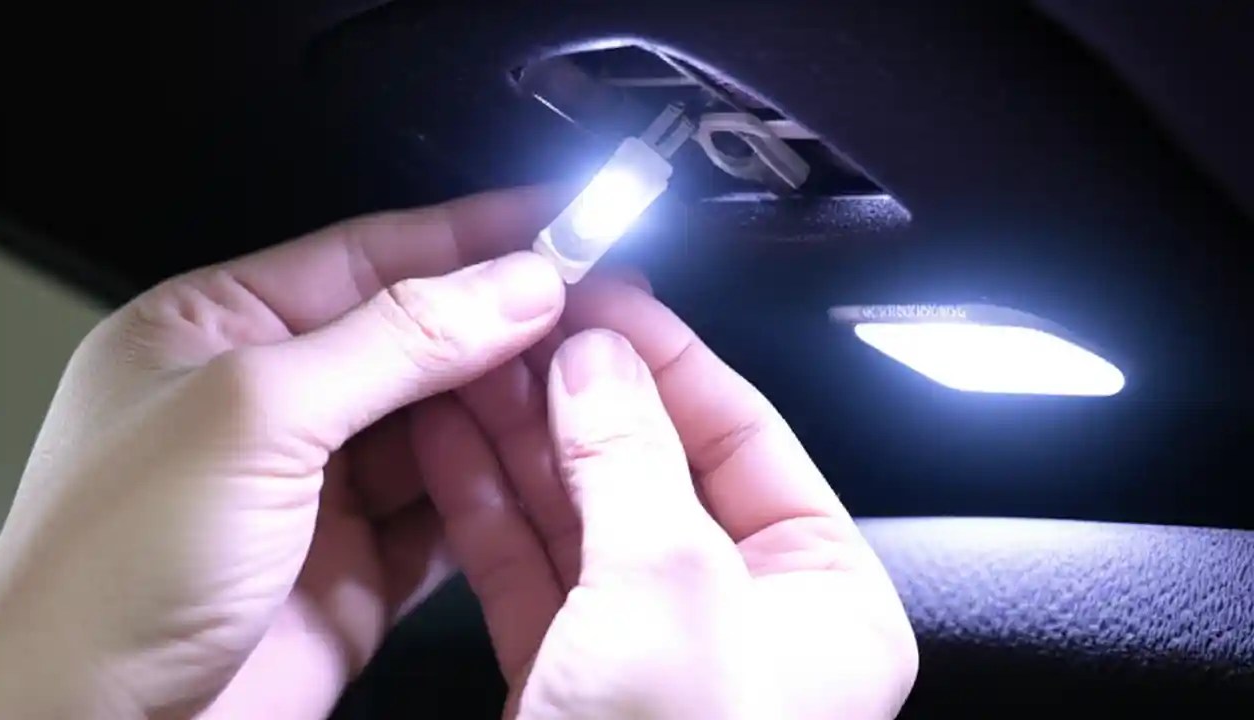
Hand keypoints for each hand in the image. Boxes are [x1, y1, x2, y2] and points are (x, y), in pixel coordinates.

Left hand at [0, 189, 565, 717]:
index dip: (473, 235)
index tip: (562, 219)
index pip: (370, 256)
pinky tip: (546, 460)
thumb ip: (397, 341)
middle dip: (506, 318)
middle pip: (416, 337)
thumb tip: (513, 283)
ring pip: (443, 423)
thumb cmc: (112, 568)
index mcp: (219, 331)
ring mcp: (319, 487)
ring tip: (589, 372)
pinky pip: (450, 508)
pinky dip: (500, 486)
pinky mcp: (360, 564)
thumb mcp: (255, 416)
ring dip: (511, 401)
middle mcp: (273, 402)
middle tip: (599, 298)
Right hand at [418, 278, 917, 718]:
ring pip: (584, 515)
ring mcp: (652, 651)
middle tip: (518, 321)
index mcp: (820, 593)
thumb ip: (633, 458)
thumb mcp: (667, 593)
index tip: (602, 295)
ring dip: (523, 439)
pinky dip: (492, 510)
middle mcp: (744, 618)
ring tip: (469, 364)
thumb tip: (601, 355)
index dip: (667, 357)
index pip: (744, 434)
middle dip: (579, 391)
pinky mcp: (573, 684)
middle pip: (654, 465)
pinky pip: (535, 573)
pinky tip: (453, 448)